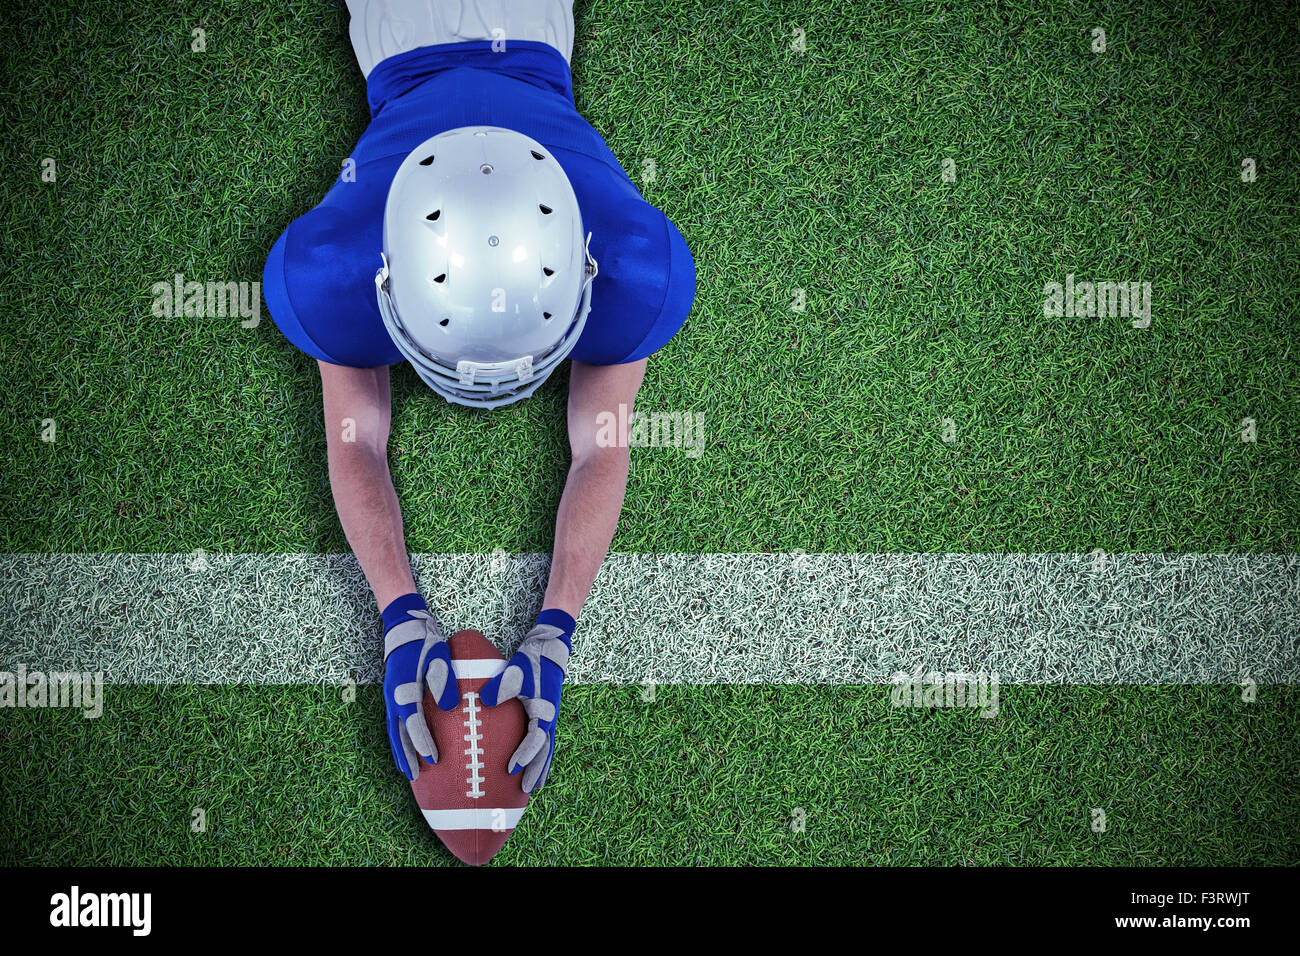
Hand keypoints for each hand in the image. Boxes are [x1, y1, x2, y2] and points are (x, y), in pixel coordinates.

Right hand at [383, 609, 458, 779]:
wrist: (405, 630)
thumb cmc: (426, 645)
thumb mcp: (439, 658)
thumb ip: (443, 682)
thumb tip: (451, 707)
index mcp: (404, 689)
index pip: (413, 721)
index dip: (423, 741)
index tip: (435, 758)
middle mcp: (393, 697)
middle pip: (398, 733)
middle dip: (407, 756)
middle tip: (415, 778)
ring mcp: (390, 698)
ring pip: (393, 732)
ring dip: (400, 752)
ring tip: (408, 772)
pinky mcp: (392, 697)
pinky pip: (394, 724)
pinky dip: (399, 741)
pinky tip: (406, 752)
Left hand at [481, 622, 570, 792]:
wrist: (548, 651)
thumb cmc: (530, 662)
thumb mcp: (515, 673)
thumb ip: (500, 688)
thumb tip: (485, 701)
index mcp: (544, 711)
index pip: (536, 739)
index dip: (524, 755)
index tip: (510, 768)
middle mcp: (549, 718)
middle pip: (544, 751)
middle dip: (536, 770)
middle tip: (525, 789)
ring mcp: (549, 718)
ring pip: (546, 749)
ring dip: (540, 767)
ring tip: (533, 787)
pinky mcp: (545, 716)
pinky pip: (544, 741)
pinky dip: (540, 756)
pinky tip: (532, 765)